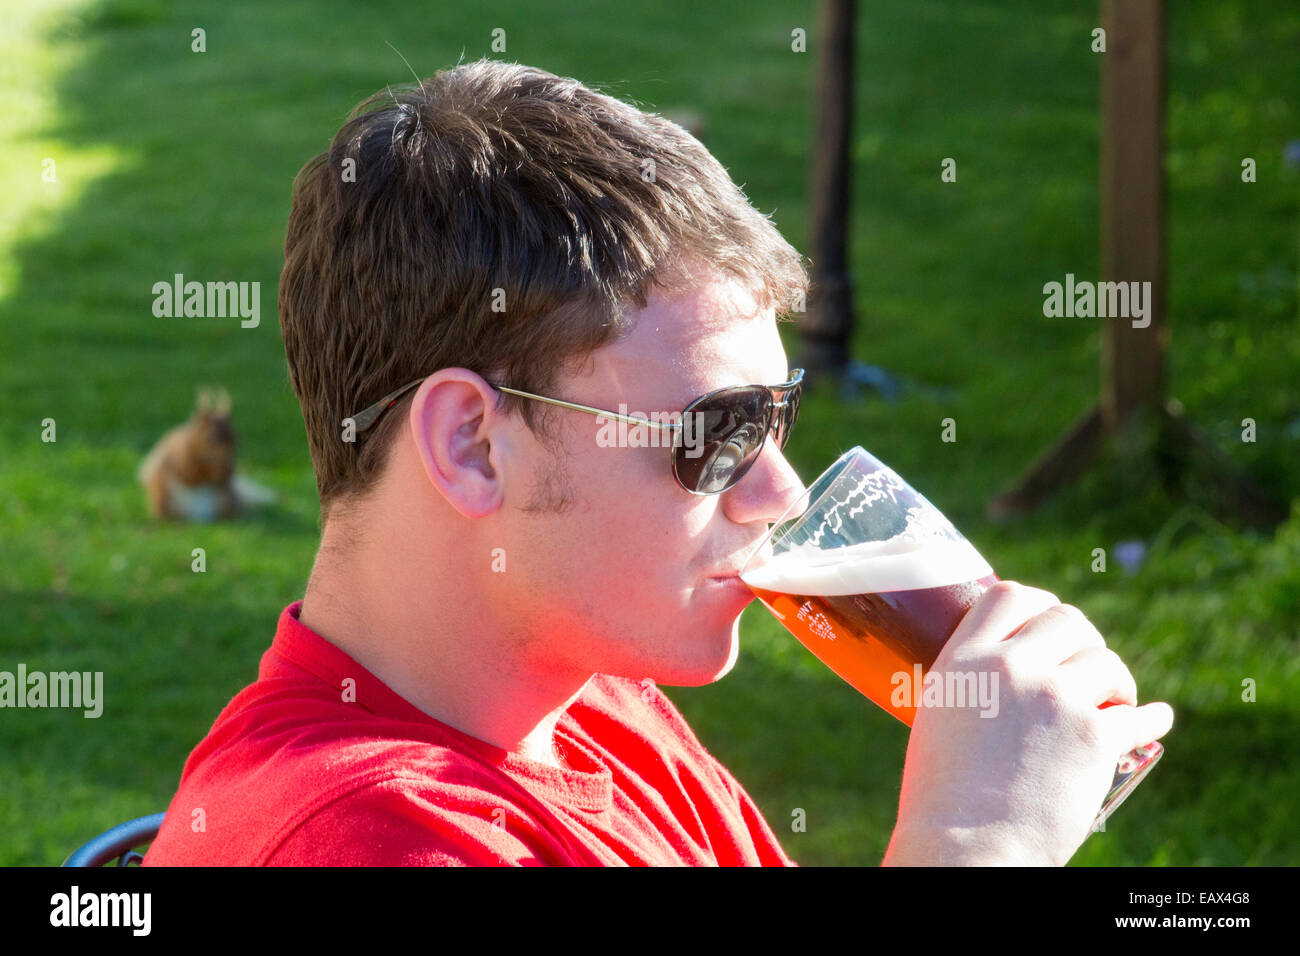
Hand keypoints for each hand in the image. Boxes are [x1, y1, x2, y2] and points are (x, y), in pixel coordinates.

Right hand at [882, 580, 1172, 865]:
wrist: (966, 848)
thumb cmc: (941, 797)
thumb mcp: (939, 717)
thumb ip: (971, 685)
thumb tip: (1002, 675)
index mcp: (965, 660)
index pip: (1009, 595)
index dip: (1036, 603)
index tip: (1045, 621)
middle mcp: (1012, 668)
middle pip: (1066, 618)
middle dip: (1082, 639)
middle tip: (1083, 663)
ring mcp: (1056, 699)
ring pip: (1105, 660)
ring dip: (1114, 678)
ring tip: (1113, 698)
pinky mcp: (1094, 737)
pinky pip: (1140, 715)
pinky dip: (1151, 718)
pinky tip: (1155, 718)